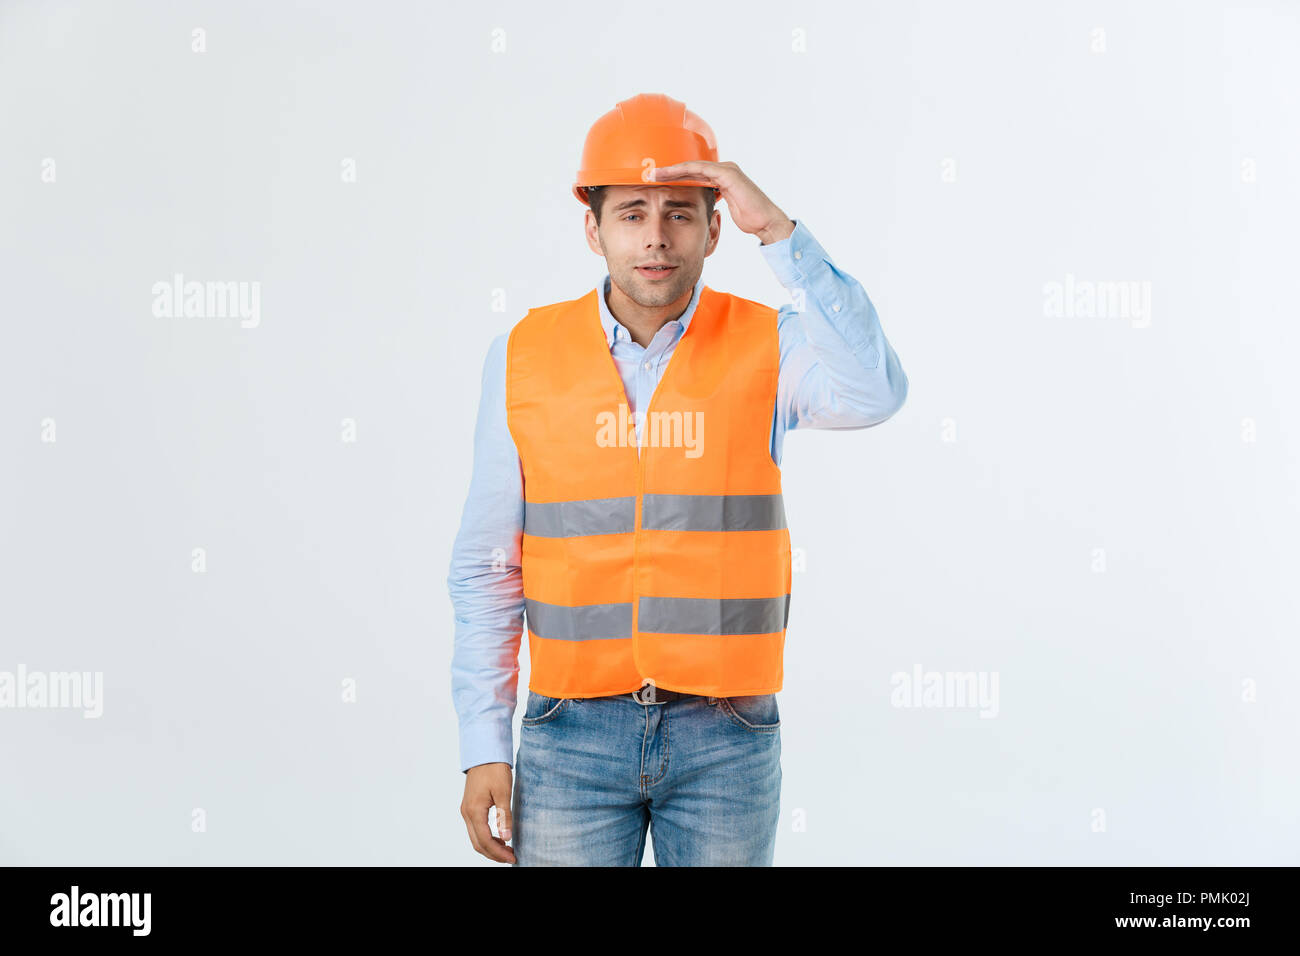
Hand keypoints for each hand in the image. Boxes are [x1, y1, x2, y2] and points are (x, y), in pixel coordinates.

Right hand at [460, 762, 515, 863]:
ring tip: (507, 849)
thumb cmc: (494, 769)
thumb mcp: (504, 792)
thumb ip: (504, 816)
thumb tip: (506, 837)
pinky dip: (486, 838)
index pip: (485, 841)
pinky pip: (475, 829)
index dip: (498, 853)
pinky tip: (499, 837)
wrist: (484, 753)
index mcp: (474, 811)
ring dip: (490, 847)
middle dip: (494, 854)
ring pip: (475, 837)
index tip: (512, 857)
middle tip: (511, 857)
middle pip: (477, 843)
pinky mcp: (469, 807)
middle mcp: (467, 813)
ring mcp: (466, 810)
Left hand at [650, 160, 793, 243]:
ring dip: (671, 170)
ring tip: (652, 174)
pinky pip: (700, 169)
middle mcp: (723, 169)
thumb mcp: (727, 206)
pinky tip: (668, 175)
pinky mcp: (727, 173)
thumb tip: (703, 202)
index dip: (674, 177)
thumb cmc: (750, 218)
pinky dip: (682, 171)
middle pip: (689, 168)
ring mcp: (726, 169)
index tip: (655, 182)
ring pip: (692, 166)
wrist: (766, 221)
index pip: (693, 174)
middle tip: (647, 174)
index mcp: (722, 176)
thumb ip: (715, 198)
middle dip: (668, 171)